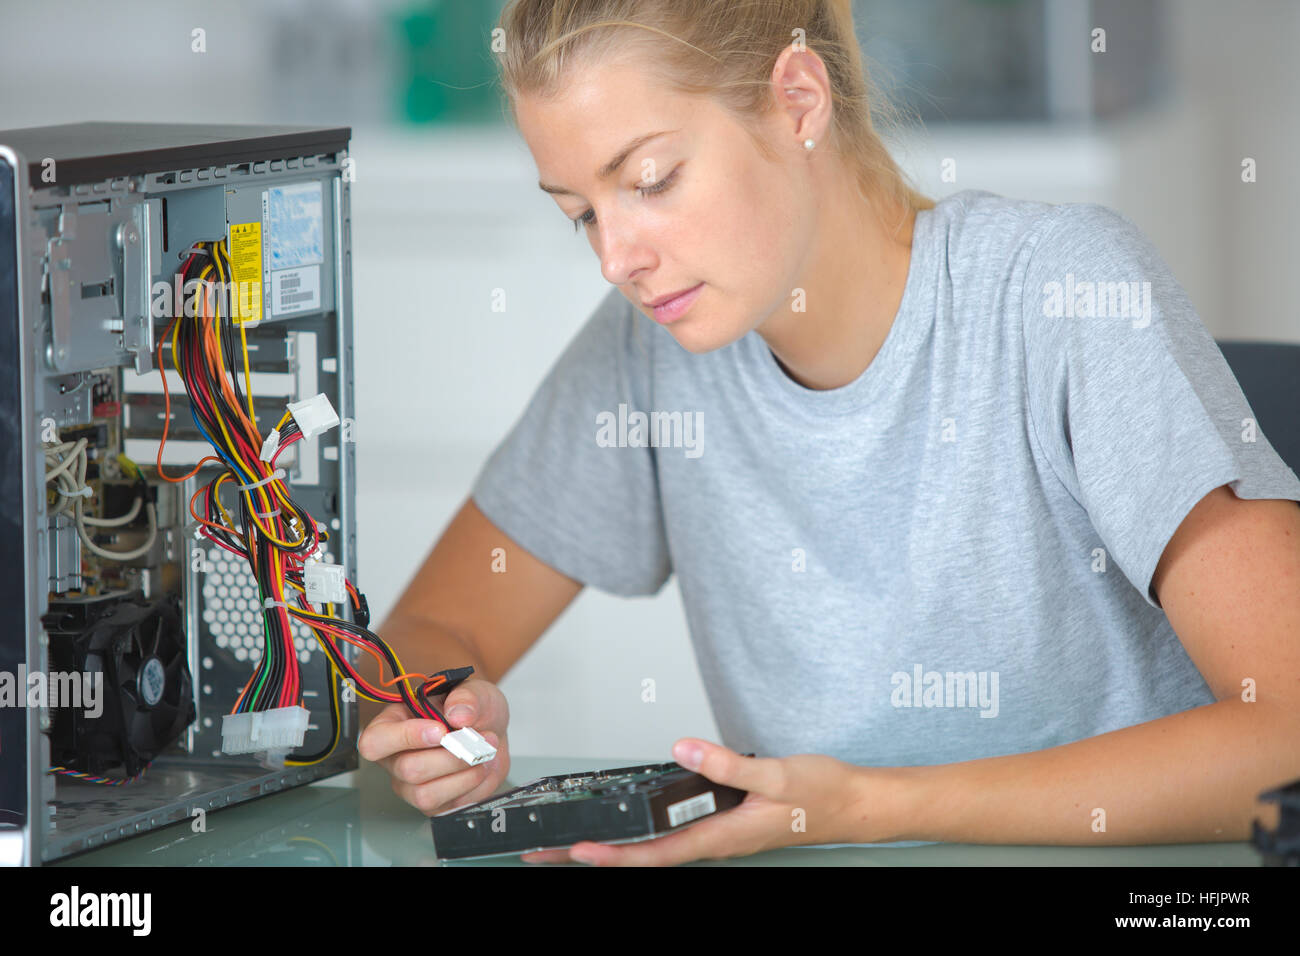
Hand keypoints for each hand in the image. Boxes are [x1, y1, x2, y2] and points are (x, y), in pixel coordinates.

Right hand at [357, 677, 511, 815]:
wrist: (490, 729)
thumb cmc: (470, 709)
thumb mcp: (472, 691)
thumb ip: (466, 697)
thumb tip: (458, 714)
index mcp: (391, 726)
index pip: (374, 742)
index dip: (405, 737)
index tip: (441, 730)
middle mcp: (395, 760)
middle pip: (408, 770)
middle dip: (450, 756)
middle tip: (475, 739)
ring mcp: (412, 787)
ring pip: (427, 794)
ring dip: (464, 773)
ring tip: (483, 753)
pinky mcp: (435, 804)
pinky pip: (449, 806)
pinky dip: (473, 786)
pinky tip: (481, 767)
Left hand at [521, 738, 888, 865]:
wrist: (856, 804)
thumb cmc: (822, 794)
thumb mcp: (774, 774)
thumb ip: (725, 765)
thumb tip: (682, 749)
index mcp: (723, 836)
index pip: (657, 853)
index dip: (614, 856)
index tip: (577, 851)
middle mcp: (716, 841)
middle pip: (646, 856)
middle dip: (597, 856)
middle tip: (549, 853)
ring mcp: (719, 834)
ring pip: (657, 846)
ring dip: (615, 846)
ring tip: (574, 842)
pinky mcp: (725, 822)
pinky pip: (675, 832)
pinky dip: (643, 832)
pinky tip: (630, 824)